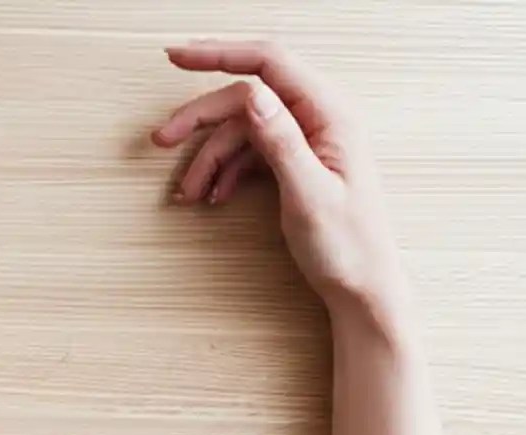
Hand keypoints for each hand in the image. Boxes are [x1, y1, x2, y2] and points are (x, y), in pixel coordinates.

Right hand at [152, 41, 405, 313]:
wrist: (363, 290)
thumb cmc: (348, 248)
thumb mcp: (310, 194)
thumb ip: (281, 141)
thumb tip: (253, 95)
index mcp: (330, 114)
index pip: (268, 63)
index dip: (220, 53)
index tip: (176, 57)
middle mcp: (319, 118)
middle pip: (246, 96)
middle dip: (201, 117)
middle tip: (162, 138)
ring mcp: (305, 140)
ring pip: (241, 128)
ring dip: (208, 156)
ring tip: (187, 193)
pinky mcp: (295, 162)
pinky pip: (249, 152)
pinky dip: (224, 170)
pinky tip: (211, 195)